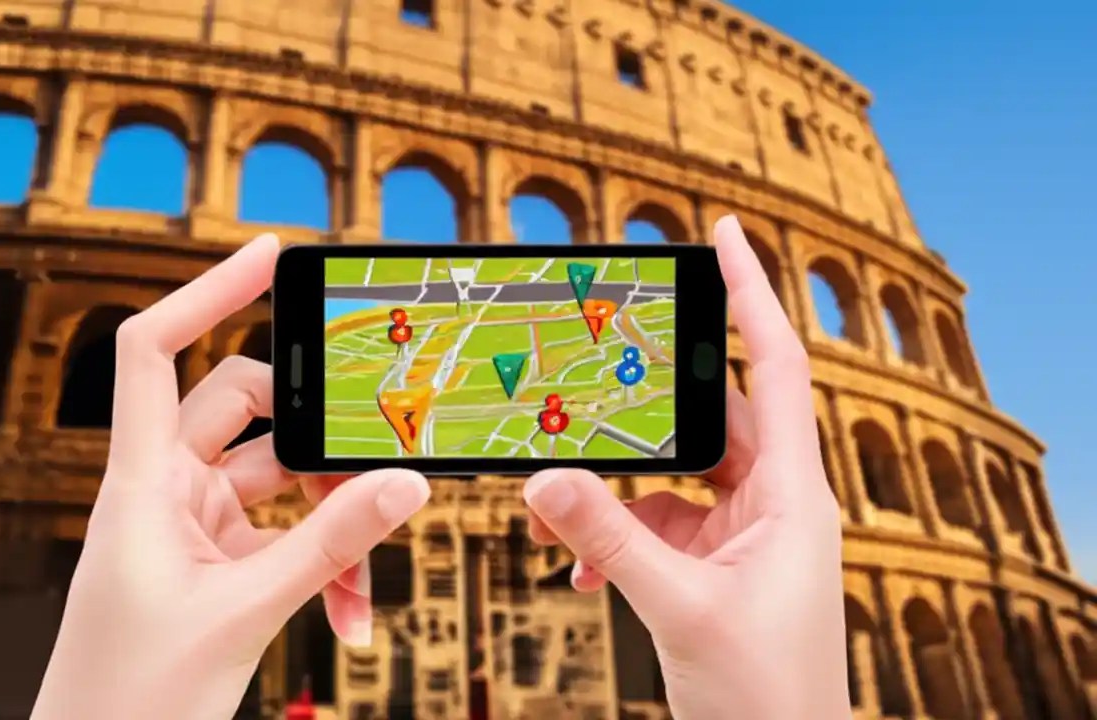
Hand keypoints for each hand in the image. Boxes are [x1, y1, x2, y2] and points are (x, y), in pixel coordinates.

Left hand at [32, 234, 430, 719]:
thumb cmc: (130, 696)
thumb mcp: (244, 612)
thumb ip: (329, 544)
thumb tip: (403, 484)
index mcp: (140, 483)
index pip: (153, 352)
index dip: (205, 291)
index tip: (267, 252)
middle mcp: (165, 491)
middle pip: (244, 410)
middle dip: (314, 434)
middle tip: (377, 458)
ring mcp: (193, 528)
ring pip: (275, 479)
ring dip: (328, 515)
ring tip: (365, 578)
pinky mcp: (218, 564)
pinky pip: (284, 535)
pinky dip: (321, 563)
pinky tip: (349, 615)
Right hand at [523, 216, 848, 718]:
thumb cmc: (767, 698)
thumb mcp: (680, 609)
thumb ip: (609, 541)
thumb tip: (543, 479)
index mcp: (793, 495)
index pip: (778, 367)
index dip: (752, 293)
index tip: (723, 231)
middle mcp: (772, 503)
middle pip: (712, 412)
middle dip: (652, 393)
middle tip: (598, 353)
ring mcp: (741, 535)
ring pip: (673, 474)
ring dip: (619, 486)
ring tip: (567, 492)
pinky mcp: (712, 565)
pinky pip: (655, 526)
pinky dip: (614, 537)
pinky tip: (580, 572)